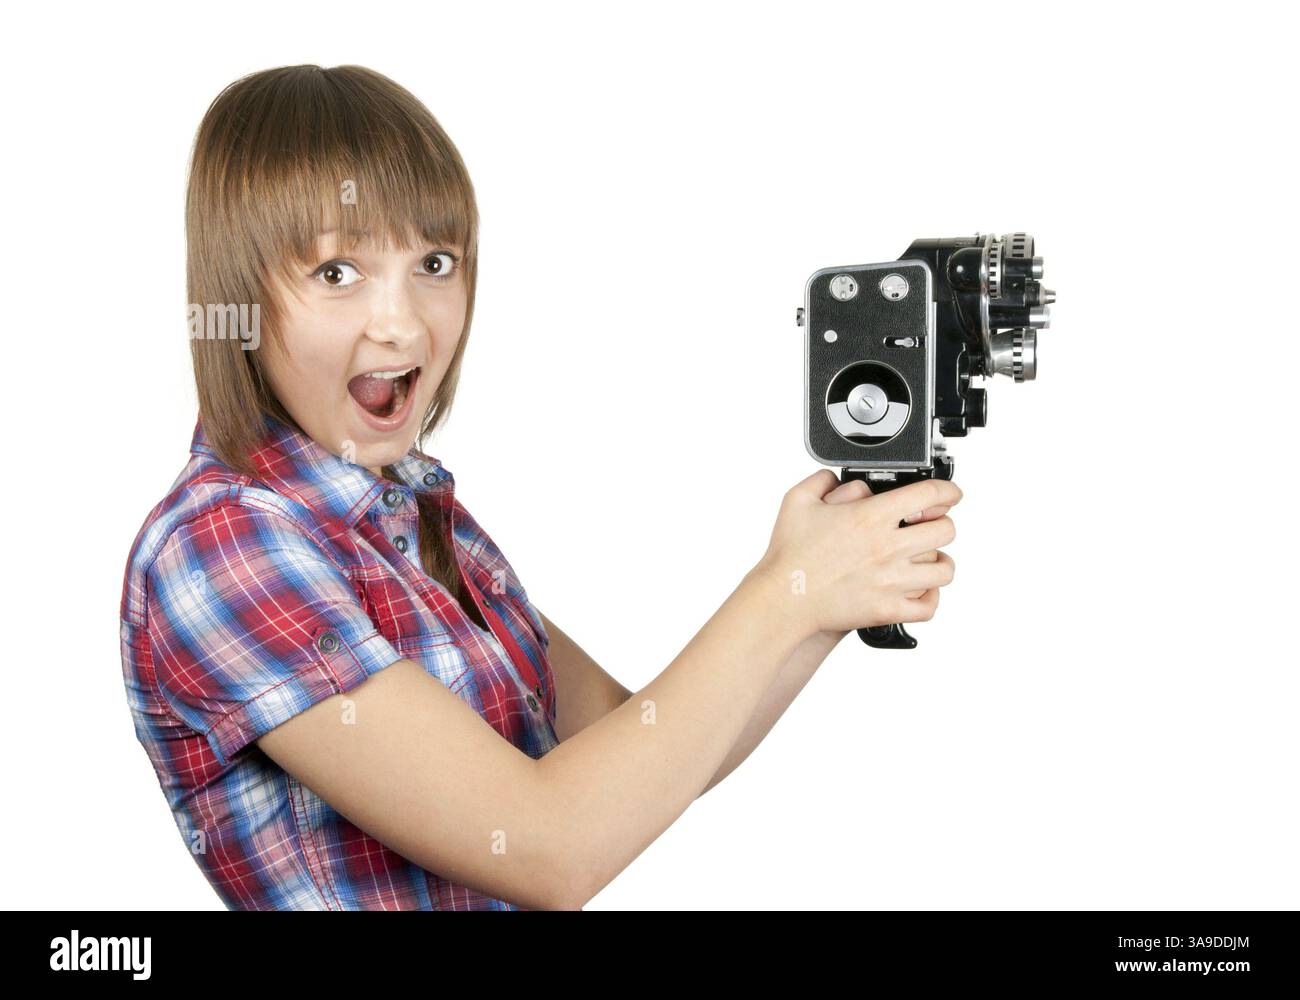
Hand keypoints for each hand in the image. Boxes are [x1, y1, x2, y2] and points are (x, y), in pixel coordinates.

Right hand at [753, 470, 960, 635]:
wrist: (782, 599)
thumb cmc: (789, 554)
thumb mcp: (797, 501)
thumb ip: (822, 480)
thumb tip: (840, 478)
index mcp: (871, 516)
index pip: (930, 495)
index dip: (947, 490)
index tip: (950, 493)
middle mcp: (888, 547)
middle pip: (946, 530)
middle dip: (942, 524)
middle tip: (931, 526)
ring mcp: (892, 581)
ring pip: (944, 569)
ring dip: (940, 561)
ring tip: (928, 560)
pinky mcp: (888, 610)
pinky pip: (929, 606)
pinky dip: (930, 597)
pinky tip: (919, 590)